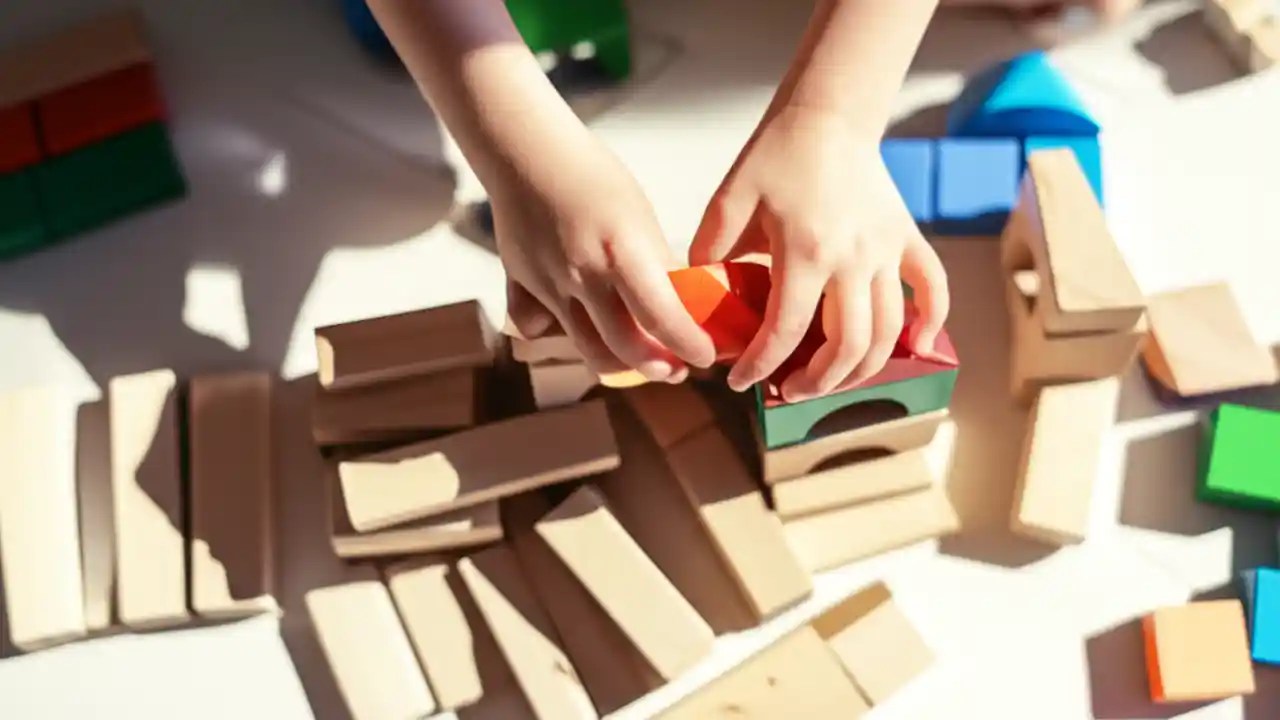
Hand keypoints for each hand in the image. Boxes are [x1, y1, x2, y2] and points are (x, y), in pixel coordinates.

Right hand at [493, 130, 715, 381]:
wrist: (527, 155)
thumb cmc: (590, 177)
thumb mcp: (638, 218)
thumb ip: (653, 265)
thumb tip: (678, 305)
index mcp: (620, 250)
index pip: (662, 316)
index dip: (688, 345)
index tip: (705, 356)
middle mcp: (582, 274)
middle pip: (624, 346)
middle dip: (659, 367)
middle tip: (677, 369)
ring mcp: (548, 285)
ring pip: (587, 348)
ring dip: (620, 363)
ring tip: (641, 359)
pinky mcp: (521, 288)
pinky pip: (541, 330)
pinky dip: (562, 337)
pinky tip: (580, 328)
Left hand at [691, 106, 949, 402]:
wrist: (829, 114)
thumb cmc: (776, 154)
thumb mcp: (730, 199)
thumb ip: (710, 250)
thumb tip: (694, 296)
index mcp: (805, 252)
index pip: (785, 331)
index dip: (760, 366)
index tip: (737, 382)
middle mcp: (853, 259)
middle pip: (847, 346)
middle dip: (816, 383)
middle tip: (788, 391)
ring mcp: (886, 251)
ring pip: (888, 333)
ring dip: (861, 370)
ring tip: (830, 382)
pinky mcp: (907, 239)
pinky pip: (932, 290)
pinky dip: (930, 324)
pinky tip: (918, 351)